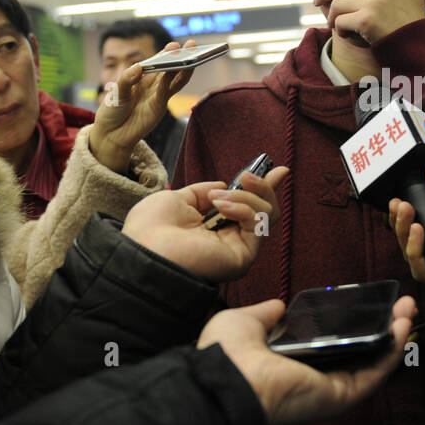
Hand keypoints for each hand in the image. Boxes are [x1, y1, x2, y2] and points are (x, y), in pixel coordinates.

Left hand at [89, 40, 197, 171]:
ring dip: (184, 68)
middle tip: (191, 45)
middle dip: (181, 57)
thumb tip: (139, 67)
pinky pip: (167, 92)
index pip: (157, 62)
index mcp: (142, 78)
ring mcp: (158, 97)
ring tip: (192, 57)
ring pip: (174, 80)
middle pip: (170, 69)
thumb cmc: (112, 112)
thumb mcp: (115, 92)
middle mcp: (152, 86)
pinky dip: (170, 80)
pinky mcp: (159, 108)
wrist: (111, 135)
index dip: (166, 53)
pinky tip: (174, 71)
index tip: (174, 45)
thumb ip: (126, 79)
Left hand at [122, 166, 288, 282]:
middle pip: (264, 209)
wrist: (146, 252)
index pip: (247, 207)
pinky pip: (257, 223)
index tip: (277, 169)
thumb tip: (225, 185)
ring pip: (265, 213)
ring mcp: (238, 247)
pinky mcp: (244, 255)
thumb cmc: (152, 229)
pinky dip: (242, 208)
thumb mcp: (178, 198)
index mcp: (212, 227)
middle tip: (248, 176)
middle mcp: (229, 238)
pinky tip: (222, 206)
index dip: (263, 188)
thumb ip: (203, 192)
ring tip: (218, 198)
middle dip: (263, 187)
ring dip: (244, 196)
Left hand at [196, 296, 417, 424]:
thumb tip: (280, 307)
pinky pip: (373, 373)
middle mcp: (312, 377)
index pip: (329, 344)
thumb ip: (266, 314)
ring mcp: (328, 387)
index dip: (351, 324)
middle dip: (380, 326)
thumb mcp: (244, 322)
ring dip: (393, 334)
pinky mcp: (340, 395)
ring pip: (371, 361)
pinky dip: (391, 350)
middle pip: (357, 351)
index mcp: (290, 362)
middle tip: (397, 304)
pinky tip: (402, 326)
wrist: (227, 379)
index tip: (366, 303)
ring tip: (407, 309)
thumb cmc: (226, 355)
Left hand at [311, 0, 424, 45]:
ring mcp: (373, 2)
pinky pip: (340, 21)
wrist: (418, 44)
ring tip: (335, 23)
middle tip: (317, 1)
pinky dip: (339, 30)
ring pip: (336, 4)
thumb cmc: (413, 16)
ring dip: (332, 16)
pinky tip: (347, 34)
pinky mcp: (367, 20)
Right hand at [387, 167, 424, 300]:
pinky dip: (415, 252)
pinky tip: (418, 233)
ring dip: (403, 233)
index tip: (401, 193)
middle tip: (398, 203)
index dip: (411, 205)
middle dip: (401, 218)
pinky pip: (422, 270)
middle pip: (413, 233)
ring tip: (405, 215)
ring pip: (412, 251)